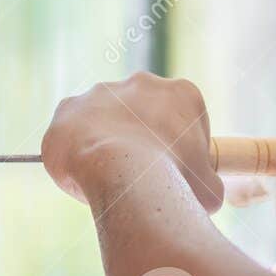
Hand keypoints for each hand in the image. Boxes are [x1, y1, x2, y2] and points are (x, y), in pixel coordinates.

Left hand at [40, 72, 222, 210]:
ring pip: (102, 123)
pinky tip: (80, 177)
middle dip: (138, 143)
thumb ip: (204, 183)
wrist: (125, 175)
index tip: (170, 174)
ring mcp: (100, 92)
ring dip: (103, 146)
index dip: (177, 151)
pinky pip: (69, 136)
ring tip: (105, 180)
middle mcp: (140, 84)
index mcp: (182, 94)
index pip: (181, 121)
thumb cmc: (174, 182)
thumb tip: (203, 192)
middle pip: (139, 117)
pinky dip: (72, 156)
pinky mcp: (66, 109)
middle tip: (136, 177)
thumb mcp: (209, 190)